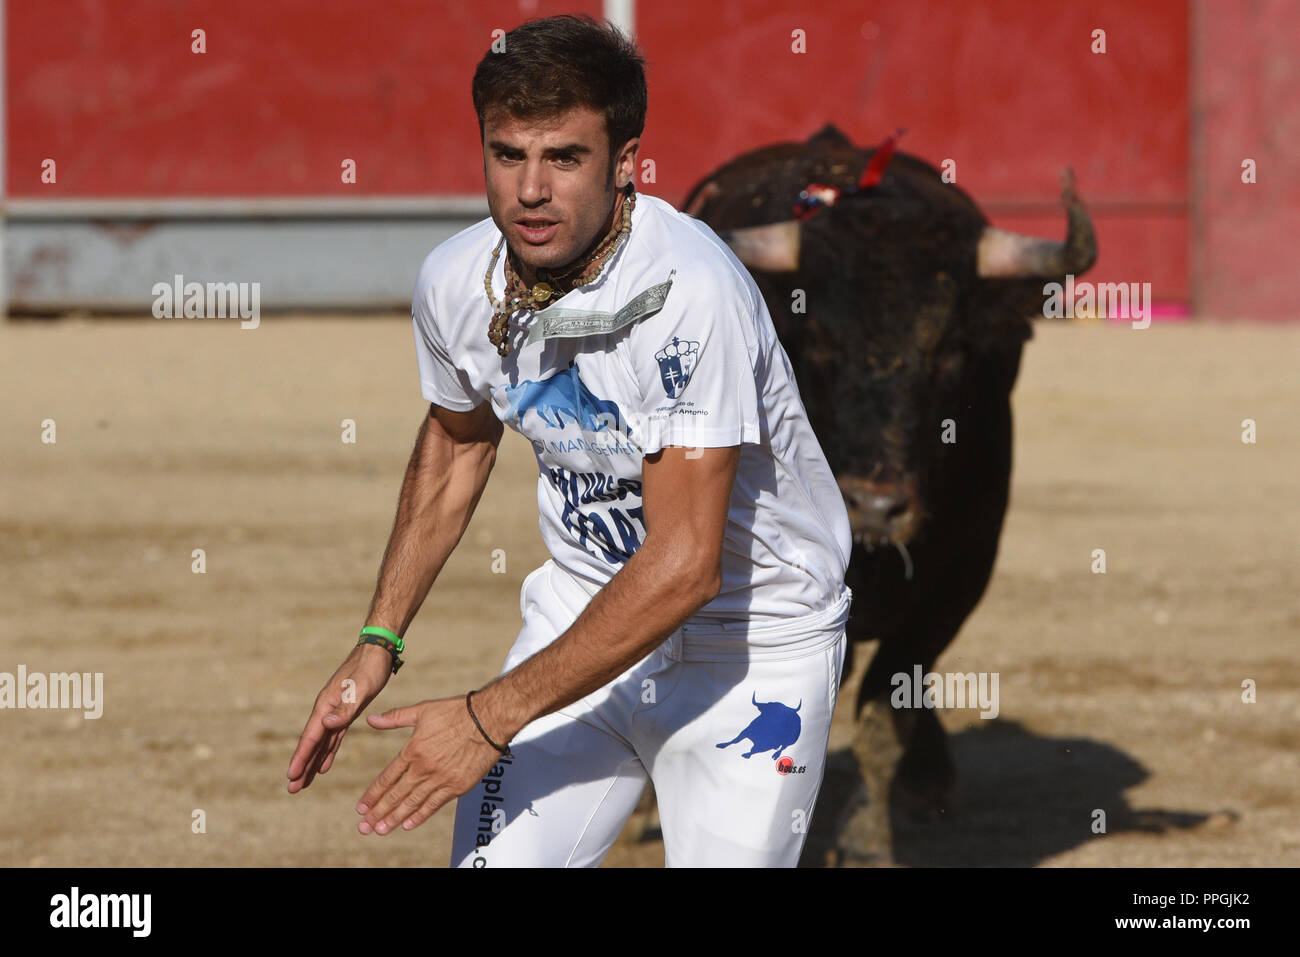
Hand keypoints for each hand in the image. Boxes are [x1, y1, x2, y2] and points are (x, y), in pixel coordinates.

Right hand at [286, 642, 393, 793]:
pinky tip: (323, 766)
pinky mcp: (346, 712)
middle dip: (301, 766)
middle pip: (311, 743)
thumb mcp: (361, 688)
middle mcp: (326, 710)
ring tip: (303, 783)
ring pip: (321, 743)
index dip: (301, 757)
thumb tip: (325, 725)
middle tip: (292, 789)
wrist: (378, 650)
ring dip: (312, 763)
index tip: (292, 777)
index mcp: (326, 705)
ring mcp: (335, 711)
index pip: (311, 736)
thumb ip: (345, 707)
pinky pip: (333, 737)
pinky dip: (327, 752)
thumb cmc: (370, 668)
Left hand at [356, 696, 504, 834]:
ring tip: (380, 830)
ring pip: (412, 803)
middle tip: (364, 827)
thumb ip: (395, 717)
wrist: (489, 719)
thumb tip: (371, 719)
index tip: (361, 807)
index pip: (387, 777)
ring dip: (394, 818)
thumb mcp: (423, 710)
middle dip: (378, 813)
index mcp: (413, 750)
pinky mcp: (457, 786)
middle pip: (396, 795)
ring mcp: (441, 779)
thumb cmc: (457, 711)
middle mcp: (424, 768)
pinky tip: (407, 824)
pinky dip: (420, 816)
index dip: (373, 794)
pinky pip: (434, 804)